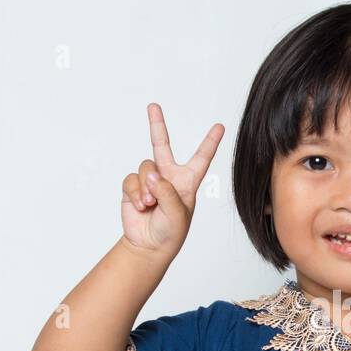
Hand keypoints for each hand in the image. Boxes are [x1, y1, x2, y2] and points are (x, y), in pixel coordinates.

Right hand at [121, 103, 223, 257]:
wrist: (149, 245)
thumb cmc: (171, 232)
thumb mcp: (178, 214)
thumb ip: (167, 193)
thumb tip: (152, 176)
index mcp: (187, 181)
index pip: (201, 158)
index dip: (209, 142)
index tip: (219, 126)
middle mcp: (168, 176)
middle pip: (162, 144)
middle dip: (156, 124)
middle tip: (153, 106)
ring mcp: (150, 180)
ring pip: (145, 167)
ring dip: (146, 187)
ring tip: (149, 204)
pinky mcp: (133, 187)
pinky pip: (130, 179)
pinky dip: (134, 193)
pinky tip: (140, 206)